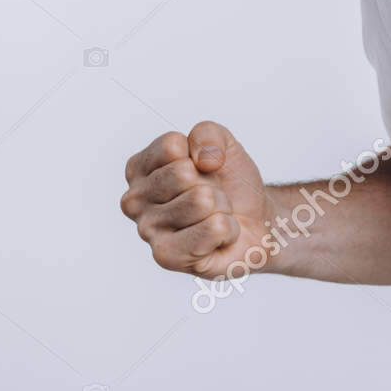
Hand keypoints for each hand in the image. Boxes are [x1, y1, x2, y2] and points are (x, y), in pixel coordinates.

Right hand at [120, 121, 271, 278]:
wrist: (255, 220)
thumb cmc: (231, 185)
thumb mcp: (224, 144)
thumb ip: (208, 134)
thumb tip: (202, 159)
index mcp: (139, 169)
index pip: (171, 146)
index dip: (201, 155)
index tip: (203, 169)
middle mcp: (134, 200)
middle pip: (183, 174)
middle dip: (212, 184)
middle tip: (212, 197)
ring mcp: (147, 231)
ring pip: (202, 201)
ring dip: (221, 208)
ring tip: (214, 216)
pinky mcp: (166, 256)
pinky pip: (213, 228)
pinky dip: (227, 230)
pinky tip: (217, 237)